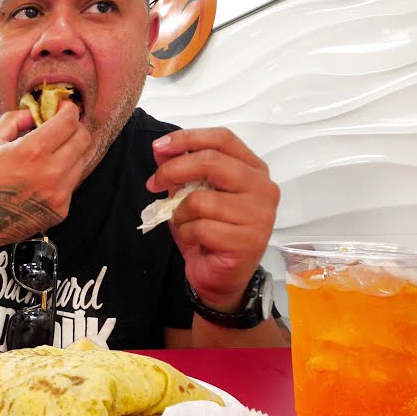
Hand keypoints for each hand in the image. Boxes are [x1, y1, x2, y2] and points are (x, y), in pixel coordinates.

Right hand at [0, 101, 91, 256]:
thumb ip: (14, 119)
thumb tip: (35, 113)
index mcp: (32, 152)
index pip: (69, 122)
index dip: (69, 110)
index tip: (64, 108)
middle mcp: (51, 173)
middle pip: (83, 139)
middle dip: (75, 128)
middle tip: (62, 128)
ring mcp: (59, 194)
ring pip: (82, 161)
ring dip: (71, 151)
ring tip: (52, 153)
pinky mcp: (62, 210)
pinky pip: (72, 183)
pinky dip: (64, 174)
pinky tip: (45, 177)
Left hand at [148, 128, 278, 310]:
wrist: (220, 277)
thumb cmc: (209, 232)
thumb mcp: (189, 195)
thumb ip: (180, 170)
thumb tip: (160, 150)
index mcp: (252, 169)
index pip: (222, 139)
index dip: (187, 138)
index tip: (158, 146)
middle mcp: (262, 187)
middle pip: (211, 161)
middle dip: (174, 170)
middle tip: (154, 183)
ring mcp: (259, 214)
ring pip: (200, 199)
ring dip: (180, 213)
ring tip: (187, 224)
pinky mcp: (248, 240)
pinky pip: (200, 228)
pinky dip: (187, 234)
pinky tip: (197, 241)